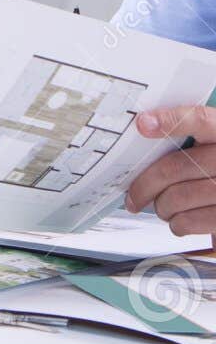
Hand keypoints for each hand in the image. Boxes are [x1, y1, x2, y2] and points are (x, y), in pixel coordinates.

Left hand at [125, 106, 215, 237]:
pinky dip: (176, 223)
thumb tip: (144, 133)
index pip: (201, 120)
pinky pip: (190, 220)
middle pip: (175, 167)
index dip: (171, 120)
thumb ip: (187, 140)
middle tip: (134, 196)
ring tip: (162, 207)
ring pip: (178, 196)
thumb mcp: (210, 147)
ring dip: (161, 206)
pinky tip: (178, 220)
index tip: (143, 124)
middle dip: (145, 185)